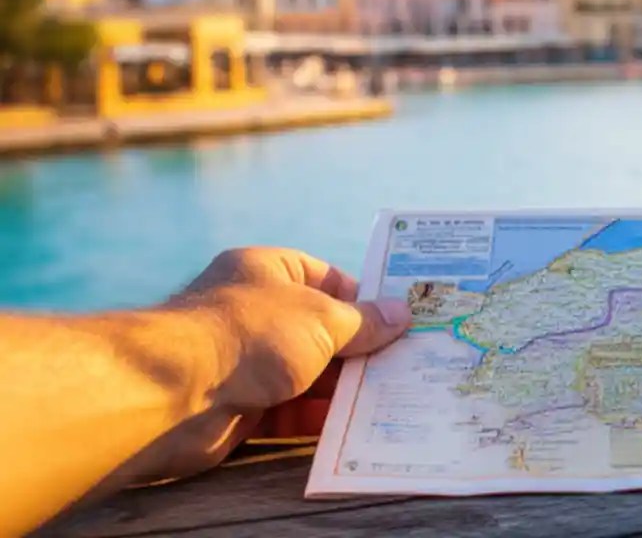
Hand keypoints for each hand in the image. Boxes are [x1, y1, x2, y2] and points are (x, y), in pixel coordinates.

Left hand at [128, 248, 410, 484]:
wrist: (173, 395)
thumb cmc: (251, 334)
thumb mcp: (320, 318)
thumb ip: (363, 321)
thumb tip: (403, 314)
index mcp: (268, 272)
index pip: (325, 278)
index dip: (364, 298)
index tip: (401, 319)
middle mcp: (255, 313)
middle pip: (320, 330)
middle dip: (360, 349)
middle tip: (408, 364)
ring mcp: (246, 362)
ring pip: (308, 374)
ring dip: (344, 388)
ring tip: (392, 397)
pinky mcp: (240, 407)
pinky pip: (289, 412)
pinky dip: (318, 419)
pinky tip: (354, 428)